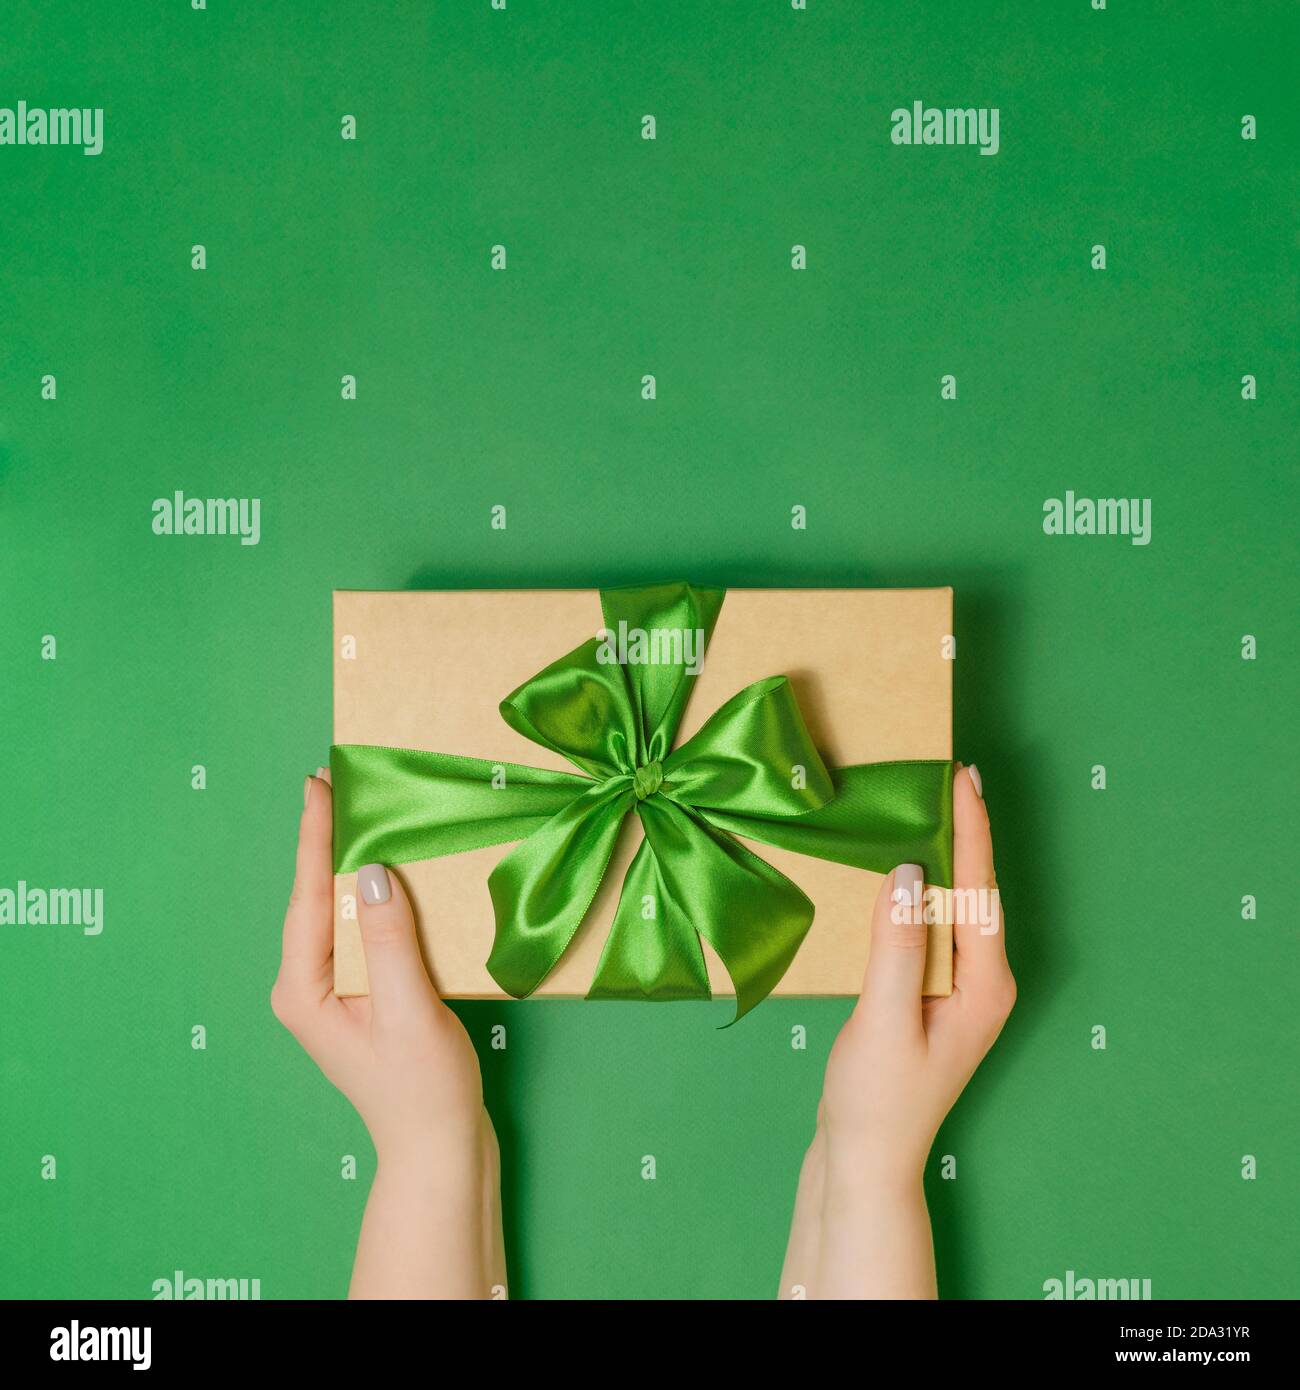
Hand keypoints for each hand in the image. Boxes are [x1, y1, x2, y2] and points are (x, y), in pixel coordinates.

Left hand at [271, 767, 504, 1297]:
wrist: (440, 1151)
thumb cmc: (424, 1088)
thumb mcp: (410, 1010)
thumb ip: (391, 940)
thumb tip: (377, 870)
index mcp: (303, 988)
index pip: (308, 896)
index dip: (315, 836)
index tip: (318, 784)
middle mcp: (306, 985)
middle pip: (315, 897)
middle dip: (328, 840)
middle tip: (340, 781)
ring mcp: (331, 991)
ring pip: (338, 910)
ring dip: (351, 862)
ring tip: (362, 812)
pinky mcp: (360, 994)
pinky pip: (361, 928)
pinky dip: (374, 893)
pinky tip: (392, 871)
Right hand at [780, 763, 1014, 1298]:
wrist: (864, 1160)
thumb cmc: (876, 1098)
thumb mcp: (884, 1019)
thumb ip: (898, 945)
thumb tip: (909, 872)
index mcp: (984, 985)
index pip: (979, 890)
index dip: (971, 830)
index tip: (963, 777)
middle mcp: (984, 981)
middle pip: (976, 891)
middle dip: (964, 832)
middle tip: (949, 775)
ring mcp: (961, 989)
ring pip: (955, 907)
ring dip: (944, 857)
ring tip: (929, 805)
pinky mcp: (932, 993)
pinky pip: (933, 925)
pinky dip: (922, 889)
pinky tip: (903, 870)